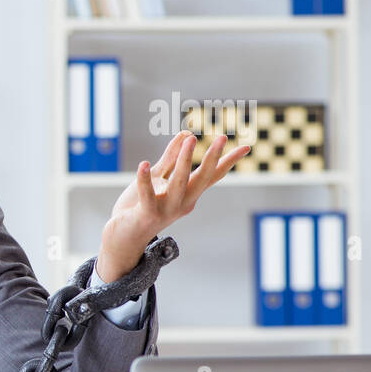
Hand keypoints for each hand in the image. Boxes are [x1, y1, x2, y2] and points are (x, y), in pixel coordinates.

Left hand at [96, 129, 250, 279]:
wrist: (124, 237)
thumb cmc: (140, 206)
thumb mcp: (158, 178)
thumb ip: (170, 158)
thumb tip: (186, 134)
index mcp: (188, 193)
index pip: (212, 175)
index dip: (228, 161)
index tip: (246, 147)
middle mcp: (182, 202)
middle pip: (201, 178)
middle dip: (211, 158)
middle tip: (223, 138)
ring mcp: (167, 209)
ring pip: (178, 183)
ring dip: (184, 161)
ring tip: (190, 139)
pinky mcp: (147, 214)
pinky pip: (147, 194)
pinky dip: (144, 180)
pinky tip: (144, 164)